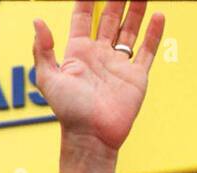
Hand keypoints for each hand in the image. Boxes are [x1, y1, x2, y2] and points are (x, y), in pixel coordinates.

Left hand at [33, 2, 165, 172]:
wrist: (91, 136)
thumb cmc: (68, 111)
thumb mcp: (48, 79)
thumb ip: (42, 50)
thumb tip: (37, 22)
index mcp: (77, 54)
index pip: (82, 19)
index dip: (86, 1)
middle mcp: (98, 56)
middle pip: (109, 19)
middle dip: (115, 0)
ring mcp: (118, 65)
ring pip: (129, 30)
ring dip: (136, 11)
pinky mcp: (136, 76)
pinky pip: (147, 50)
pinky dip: (154, 33)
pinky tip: (158, 15)